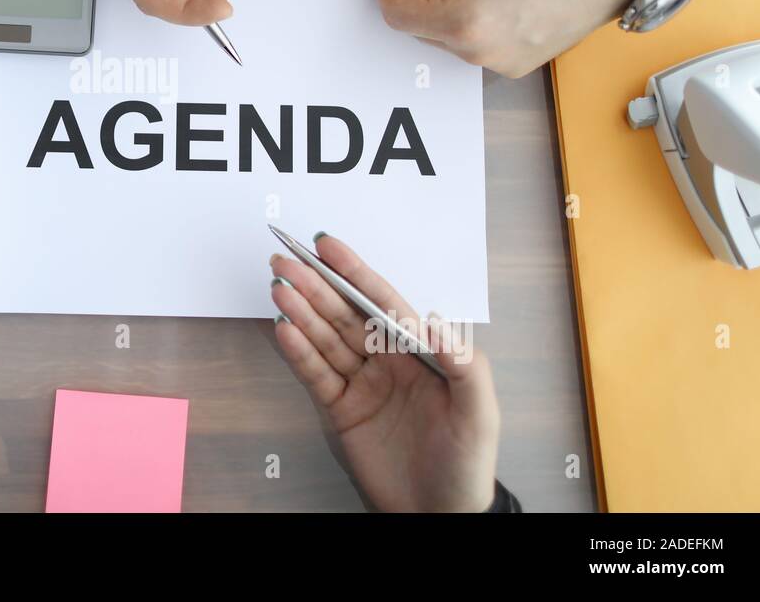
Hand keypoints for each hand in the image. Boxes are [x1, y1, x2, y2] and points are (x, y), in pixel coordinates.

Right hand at [270, 235, 499, 511]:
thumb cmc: (467, 463)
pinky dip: (298, 352)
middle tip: (286, 262)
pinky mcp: (341, 410)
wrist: (440, 513)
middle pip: (345, 314)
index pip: (382, 302)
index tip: (328, 247)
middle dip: (316, 286)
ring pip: (326, 339)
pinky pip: (316, 375)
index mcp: (419, 352)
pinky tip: (284, 330)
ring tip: (279, 290)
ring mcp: (362, 384)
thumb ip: (465, 364)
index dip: (354, 273)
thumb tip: (435, 322)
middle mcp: (387, 361)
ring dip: (301, 313)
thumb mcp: (479, 411)